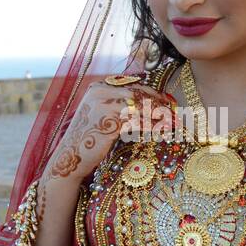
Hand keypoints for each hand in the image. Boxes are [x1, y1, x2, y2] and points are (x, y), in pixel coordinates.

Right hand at [45, 79, 175, 186]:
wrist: (69, 159)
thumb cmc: (88, 140)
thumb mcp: (102, 116)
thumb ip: (119, 106)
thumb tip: (148, 105)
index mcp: (99, 86)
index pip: (133, 86)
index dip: (153, 94)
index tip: (168, 102)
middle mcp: (100, 91)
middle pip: (139, 94)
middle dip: (159, 104)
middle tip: (175, 112)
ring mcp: (104, 105)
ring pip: (140, 107)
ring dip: (159, 115)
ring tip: (173, 123)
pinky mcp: (109, 121)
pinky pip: (137, 122)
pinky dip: (152, 126)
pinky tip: (162, 131)